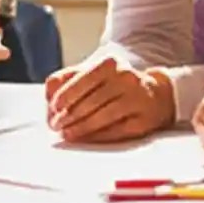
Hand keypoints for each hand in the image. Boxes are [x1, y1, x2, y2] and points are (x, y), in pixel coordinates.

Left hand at [44, 58, 174, 141]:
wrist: (155, 94)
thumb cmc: (114, 85)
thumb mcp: (92, 74)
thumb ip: (66, 80)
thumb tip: (48, 97)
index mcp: (109, 63)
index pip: (81, 80)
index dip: (64, 96)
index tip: (53, 109)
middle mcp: (125, 78)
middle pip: (90, 100)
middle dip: (68, 116)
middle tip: (56, 126)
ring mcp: (137, 99)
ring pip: (102, 116)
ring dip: (80, 128)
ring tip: (67, 134)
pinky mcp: (144, 120)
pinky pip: (116, 130)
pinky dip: (98, 136)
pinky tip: (86, 138)